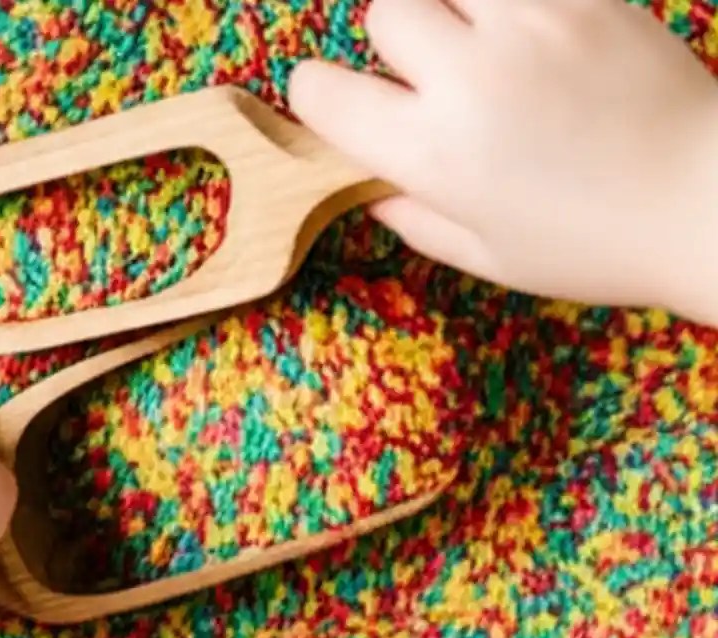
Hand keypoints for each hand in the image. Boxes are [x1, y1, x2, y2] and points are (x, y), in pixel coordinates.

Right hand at [289, 0, 717, 323]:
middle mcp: (469, 80)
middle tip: (433, 75)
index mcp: (432, 153)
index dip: (318, 95)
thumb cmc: (599, 243)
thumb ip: (410, 216)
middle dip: (396, 44)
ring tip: (481, 43)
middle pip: (385, 13)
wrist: (710, 202)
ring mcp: (529, 28)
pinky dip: (506, 4)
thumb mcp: (486, 255)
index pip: (322, 91)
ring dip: (450, 9)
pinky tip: (529, 35)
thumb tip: (368, 182)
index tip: (339, 103)